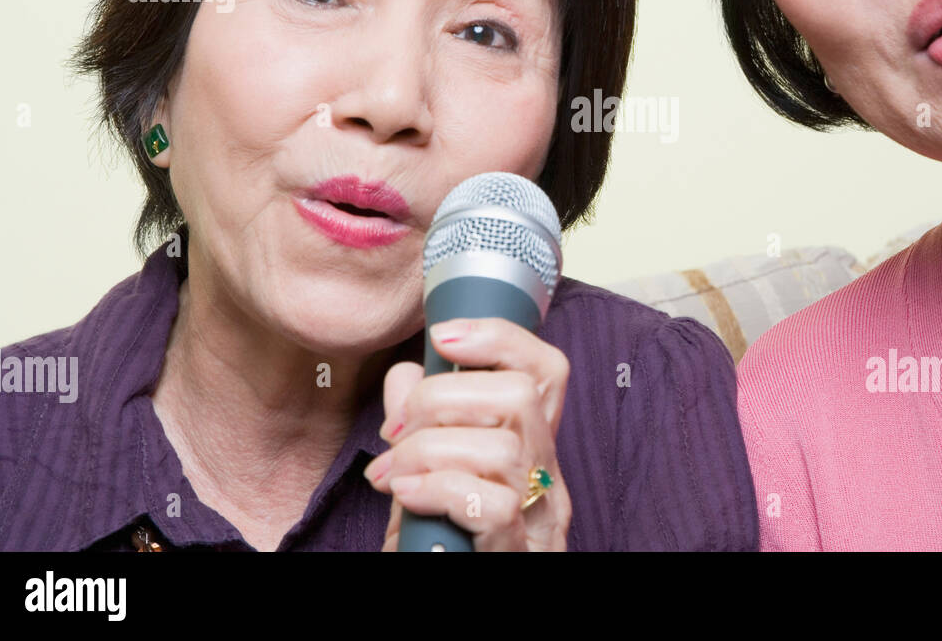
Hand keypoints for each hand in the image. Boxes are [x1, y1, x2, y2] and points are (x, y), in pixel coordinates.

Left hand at [366, 317, 571, 550]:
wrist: (447, 606)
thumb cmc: (442, 555)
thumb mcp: (426, 484)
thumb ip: (420, 430)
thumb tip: (406, 374)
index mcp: (532, 452)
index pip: (546, 371)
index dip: (501, 337)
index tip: (445, 335)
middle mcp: (549, 482)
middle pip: (520, 397)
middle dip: (444, 396)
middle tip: (399, 430)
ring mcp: (540, 521)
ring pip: (501, 446)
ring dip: (428, 448)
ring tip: (392, 474)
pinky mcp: (517, 555)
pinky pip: (490, 503)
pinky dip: (437, 487)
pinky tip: (408, 497)